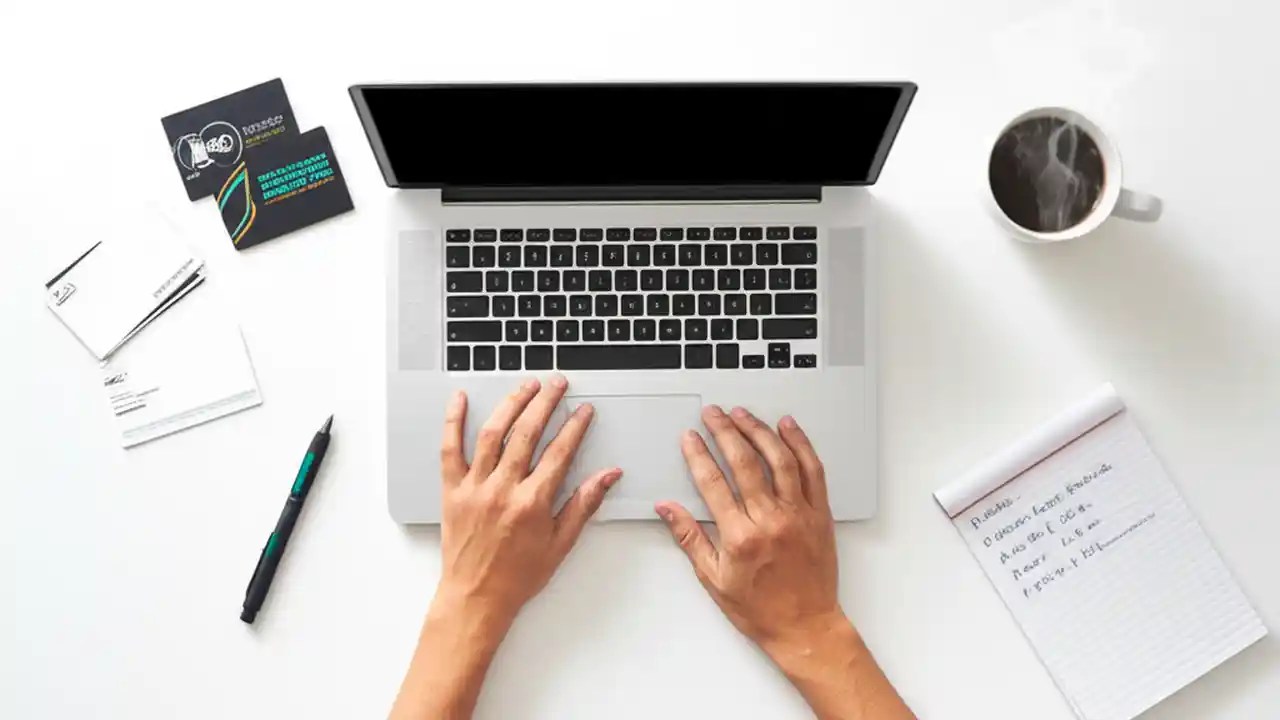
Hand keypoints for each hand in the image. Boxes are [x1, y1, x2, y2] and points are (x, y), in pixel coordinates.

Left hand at [391, 376, 620, 719]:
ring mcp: (474, 487)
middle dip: (545, 403)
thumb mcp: (560, 544)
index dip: (575, 427)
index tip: (584, 410)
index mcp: (532, 504)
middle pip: (526, 433)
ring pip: (492, 433)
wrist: (476, 597)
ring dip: (511, 404)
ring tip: (526, 386)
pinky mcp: (452, 490)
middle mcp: (502, 490)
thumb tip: (607, 476)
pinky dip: (452, 421)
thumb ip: (583, 505)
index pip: (559, 453)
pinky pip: (449, 449)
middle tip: (558, 385)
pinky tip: (459, 398)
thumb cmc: (518, 576)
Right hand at [656, 406, 912, 719]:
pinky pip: (812, 471)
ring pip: (779, 459)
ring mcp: (798, 514)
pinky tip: (788, 428)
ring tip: (743, 414)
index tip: (689, 437)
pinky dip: (801, 445)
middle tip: (713, 414)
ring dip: (759, 431)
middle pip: (745, 462)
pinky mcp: (820, 514)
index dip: (698, 454)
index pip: (712, 482)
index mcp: (740, 537)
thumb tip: (667, 509)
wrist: (805, 627)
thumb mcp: (714, 579)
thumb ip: (690, 538)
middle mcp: (770, 520)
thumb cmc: (761, 609)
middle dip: (725, 431)